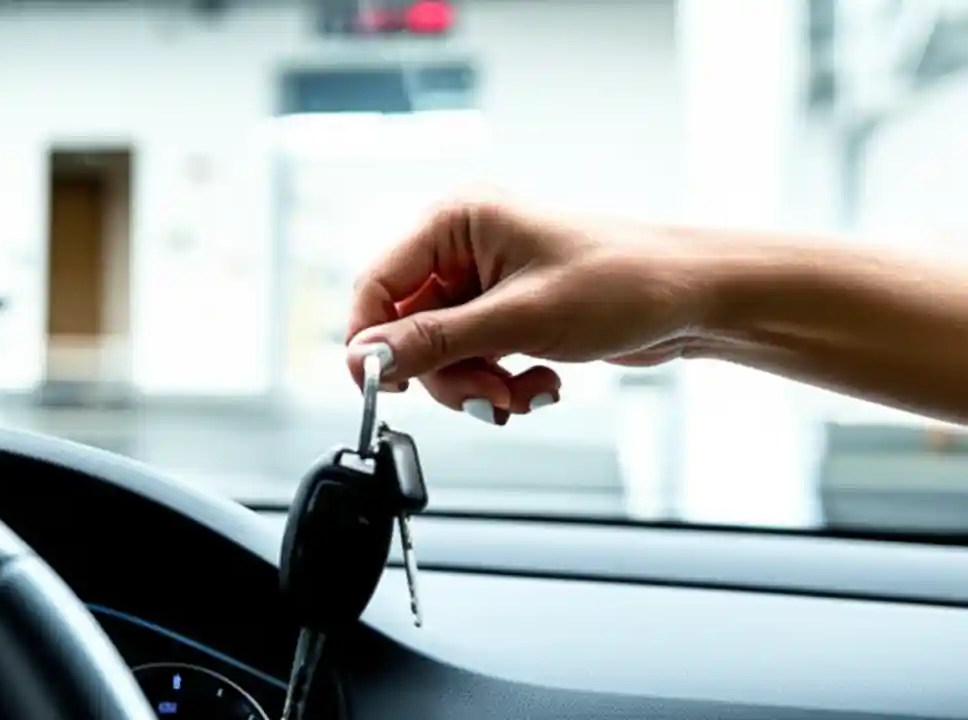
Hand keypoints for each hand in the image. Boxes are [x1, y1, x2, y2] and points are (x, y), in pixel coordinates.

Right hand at [345, 198, 714, 423]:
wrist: (694, 299)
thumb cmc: (624, 281)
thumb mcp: (519, 318)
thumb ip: (434, 340)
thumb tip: (368, 358)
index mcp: (455, 221)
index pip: (376, 285)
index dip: (373, 341)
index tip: (382, 387)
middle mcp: (461, 247)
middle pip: (406, 328)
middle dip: (446, 373)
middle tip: (486, 395)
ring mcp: (483, 282)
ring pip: (439, 353)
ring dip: (476, 384)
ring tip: (521, 393)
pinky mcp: (504, 313)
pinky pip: (472, 360)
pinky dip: (498, 382)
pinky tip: (540, 383)